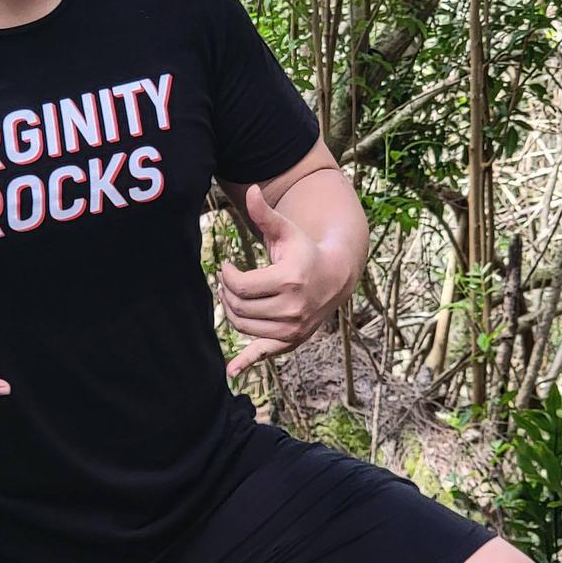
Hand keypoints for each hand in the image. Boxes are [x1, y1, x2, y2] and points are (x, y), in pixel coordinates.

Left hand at [219, 183, 339, 380]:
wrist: (334, 277)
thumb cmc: (304, 251)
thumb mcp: (286, 231)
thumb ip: (265, 214)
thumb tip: (253, 190)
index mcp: (289, 280)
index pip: (240, 285)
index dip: (227, 274)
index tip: (227, 266)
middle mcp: (292, 308)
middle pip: (239, 306)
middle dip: (227, 291)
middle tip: (227, 280)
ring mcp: (293, 328)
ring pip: (243, 326)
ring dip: (232, 311)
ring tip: (234, 295)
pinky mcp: (291, 341)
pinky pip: (263, 354)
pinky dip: (246, 363)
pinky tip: (230, 372)